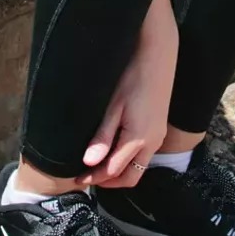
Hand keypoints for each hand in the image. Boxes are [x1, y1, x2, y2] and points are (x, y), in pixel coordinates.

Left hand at [82, 0, 178, 188]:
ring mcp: (158, 136)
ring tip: (96, 165)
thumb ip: (103, 135)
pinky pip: (143, 155)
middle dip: (108, 182)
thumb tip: (90, 162)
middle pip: (130, 177)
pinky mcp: (159, 128)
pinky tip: (112, 150)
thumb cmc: (131, 76)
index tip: (75, 178)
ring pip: (138, 166)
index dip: (94, 178)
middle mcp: (152, 142)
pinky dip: (127, 160)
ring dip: (118, 171)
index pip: (114, 171)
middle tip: (85, 177)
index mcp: (139, 139)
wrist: (157, 54)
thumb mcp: (113, 105)